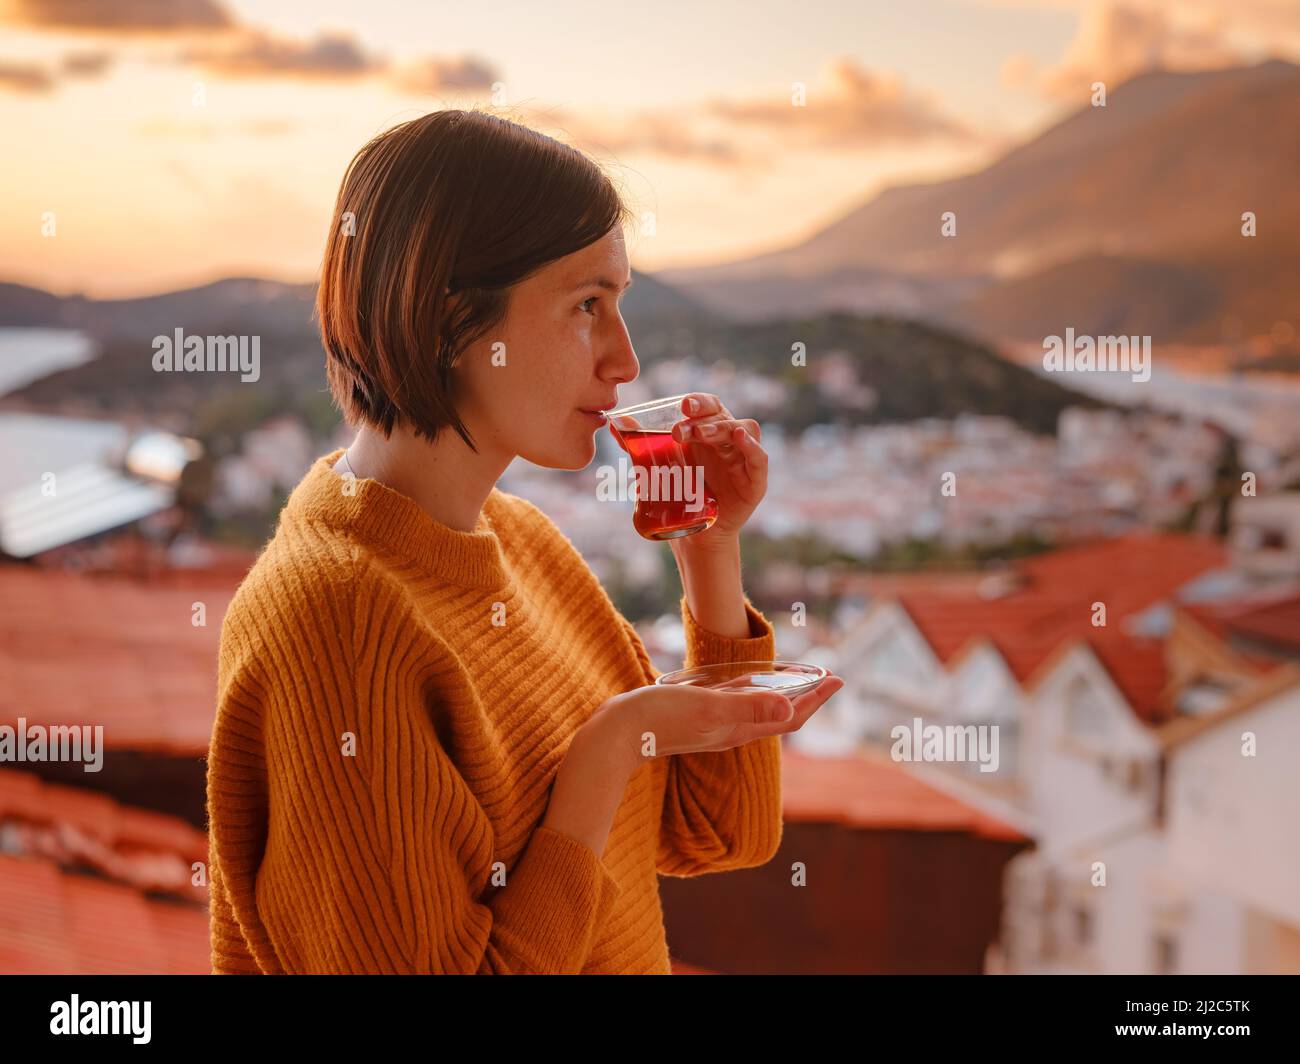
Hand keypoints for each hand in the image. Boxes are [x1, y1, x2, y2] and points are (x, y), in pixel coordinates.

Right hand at [594, 674, 844, 766]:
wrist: (616, 734)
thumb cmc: (660, 719)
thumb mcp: (708, 707)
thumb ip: (748, 706)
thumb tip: (791, 704)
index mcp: (738, 729)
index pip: (790, 716)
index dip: (817, 699)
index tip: (839, 680)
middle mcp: (730, 731)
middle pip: (779, 715)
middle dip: (806, 697)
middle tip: (828, 678)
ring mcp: (712, 726)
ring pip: (758, 711)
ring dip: (781, 695)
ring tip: (797, 681)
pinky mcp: (695, 718)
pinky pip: (733, 706)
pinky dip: (750, 693)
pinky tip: (745, 684)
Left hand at [611, 392, 767, 549]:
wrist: (695, 535)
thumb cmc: (680, 496)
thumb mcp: (657, 471)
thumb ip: (640, 448)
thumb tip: (616, 424)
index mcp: (707, 432)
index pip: (708, 407)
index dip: (698, 402)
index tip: (682, 406)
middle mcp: (727, 440)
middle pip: (722, 415)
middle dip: (703, 417)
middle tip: (680, 430)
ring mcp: (743, 459)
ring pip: (741, 430)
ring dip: (720, 428)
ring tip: (701, 434)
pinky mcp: (755, 481)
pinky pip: (760, 459)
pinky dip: (752, 446)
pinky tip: (740, 438)